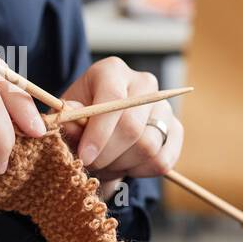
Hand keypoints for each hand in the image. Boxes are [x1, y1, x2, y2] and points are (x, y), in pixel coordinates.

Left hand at [59, 57, 183, 184]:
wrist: (101, 133)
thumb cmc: (80, 122)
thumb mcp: (66, 119)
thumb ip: (68, 121)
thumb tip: (69, 121)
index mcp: (112, 71)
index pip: (113, 99)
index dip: (99, 132)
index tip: (85, 157)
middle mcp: (143, 83)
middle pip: (131, 127)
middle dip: (107, 154)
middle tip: (91, 164)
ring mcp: (163, 106)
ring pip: (148, 147)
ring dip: (121, 164)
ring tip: (105, 162)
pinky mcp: (176, 130)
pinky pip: (162, 160)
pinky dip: (139, 171)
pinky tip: (125, 164)